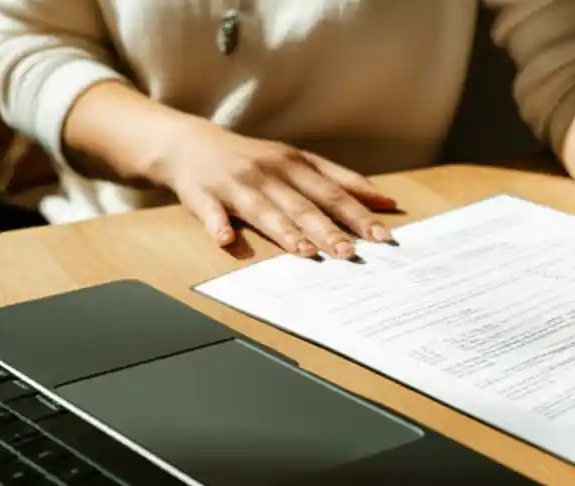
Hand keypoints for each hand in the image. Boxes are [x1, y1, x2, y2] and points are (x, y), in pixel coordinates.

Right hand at [153, 117, 395, 258]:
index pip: (333, 192)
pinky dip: (219, 226)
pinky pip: (212, 213)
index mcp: (295, 164)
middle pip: (303, 204)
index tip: (382, 235)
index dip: (358, 214)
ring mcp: (237, 184)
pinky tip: (228, 240)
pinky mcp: (204, 195)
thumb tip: (384, 200)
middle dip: (327, 230)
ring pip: (264, 210)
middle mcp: (269, 173)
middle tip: (350, 253)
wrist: (190, 143)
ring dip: (284, 231)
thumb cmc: (253, 158)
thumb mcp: (298, 161)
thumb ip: (340, 181)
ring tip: (304, 252)